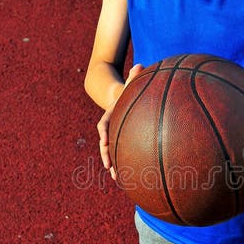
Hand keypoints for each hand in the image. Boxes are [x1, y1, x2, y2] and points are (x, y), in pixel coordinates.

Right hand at [97, 63, 144, 177]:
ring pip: (112, 152)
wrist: (118, 98)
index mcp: (109, 115)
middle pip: (105, 143)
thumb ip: (134, 77)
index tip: (104, 141)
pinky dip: (124, 164)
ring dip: (114, 165)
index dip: (103, 133)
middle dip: (106, 155)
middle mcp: (109, 128)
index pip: (103, 125)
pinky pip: (121, 153)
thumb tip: (140, 65)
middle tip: (109, 167)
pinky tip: (131, 176)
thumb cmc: (127, 92)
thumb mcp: (129, 84)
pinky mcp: (121, 140)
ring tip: (118, 178)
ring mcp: (114, 135)